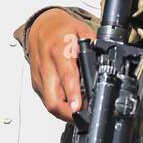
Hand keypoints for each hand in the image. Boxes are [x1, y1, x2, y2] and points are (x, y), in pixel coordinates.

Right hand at [27, 8, 95, 122]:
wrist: (41, 26)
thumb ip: (94, 49)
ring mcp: (39, 77)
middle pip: (53, 99)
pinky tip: (70, 103)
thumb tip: (107, 64)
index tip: (78, 107)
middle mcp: (46, 66)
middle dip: (68, 114)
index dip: (72, 93)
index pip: (66, 75)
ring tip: (81, 112)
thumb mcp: (83, 31)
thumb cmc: (62, 29)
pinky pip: (47, 100)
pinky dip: (60, 106)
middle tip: (84, 117)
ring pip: (50, 104)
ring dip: (65, 112)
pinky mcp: (36, 83)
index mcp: (59, 50)